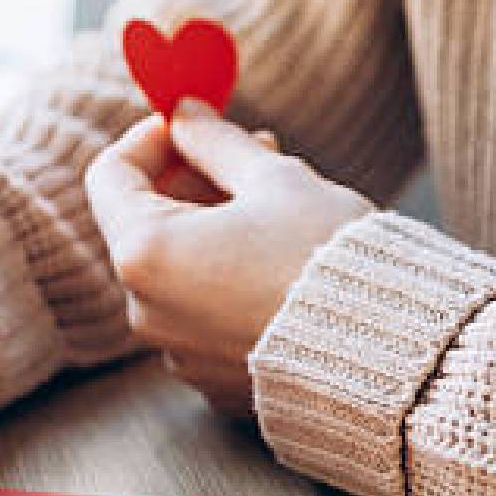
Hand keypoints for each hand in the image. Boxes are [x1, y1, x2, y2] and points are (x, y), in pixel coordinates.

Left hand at [86, 98, 371, 414]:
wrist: (387, 353)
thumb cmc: (329, 259)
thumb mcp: (275, 179)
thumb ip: (215, 141)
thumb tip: (183, 114)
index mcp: (145, 254)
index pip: (109, 176)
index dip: (149, 139)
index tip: (191, 124)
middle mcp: (146, 312)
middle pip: (144, 225)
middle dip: (192, 182)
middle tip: (255, 151)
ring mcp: (178, 353)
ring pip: (177, 272)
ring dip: (213, 231)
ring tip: (280, 210)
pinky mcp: (212, 382)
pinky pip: (205, 318)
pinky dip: (227, 284)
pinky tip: (281, 268)